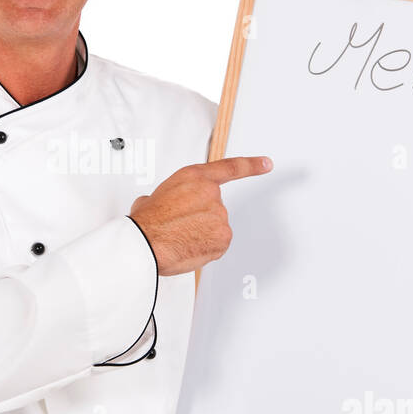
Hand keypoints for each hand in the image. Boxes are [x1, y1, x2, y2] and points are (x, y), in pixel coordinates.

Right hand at [129, 156, 272, 275]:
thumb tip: (165, 207)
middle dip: (199, 218)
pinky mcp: (223, 238)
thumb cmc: (146, 222)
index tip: (265, 163)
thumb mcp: (152, 197)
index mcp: (194, 178)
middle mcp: (211, 194)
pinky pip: (216, 246)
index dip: (251, 165)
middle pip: (214, 208)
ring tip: (178, 237)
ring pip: (215, 228)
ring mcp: (220, 217)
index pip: (230, 168)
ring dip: (200, 234)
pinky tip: (186, 247)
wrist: (146, 242)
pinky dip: (204, 249)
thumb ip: (171, 197)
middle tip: (178, 226)